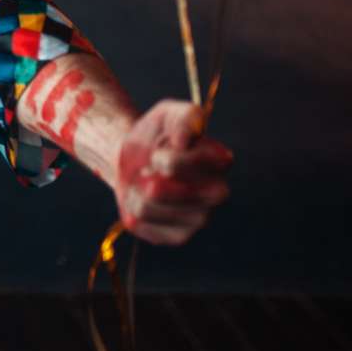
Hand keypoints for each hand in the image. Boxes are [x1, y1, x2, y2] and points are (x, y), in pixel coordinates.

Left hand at [114, 100, 231, 245]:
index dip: (167, 157)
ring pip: (147, 206)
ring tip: (146, 182)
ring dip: (135, 189)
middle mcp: (217, 192)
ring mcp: (201, 218)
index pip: (192, 161)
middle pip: (169, 191)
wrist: (132, 159)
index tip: (160, 150)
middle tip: (152, 169)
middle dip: (148, 177)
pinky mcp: (178, 236)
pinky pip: (140, 224)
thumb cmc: (156, 135)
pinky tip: (144, 201)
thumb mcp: (169, 113)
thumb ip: (183, 117)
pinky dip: (131, 208)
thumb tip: (183, 141)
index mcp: (220, 160)